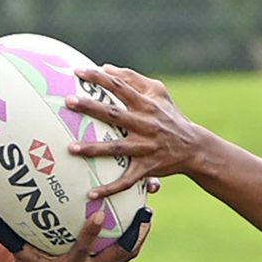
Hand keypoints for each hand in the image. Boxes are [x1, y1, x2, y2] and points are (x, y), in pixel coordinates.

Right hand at [9, 211, 141, 261]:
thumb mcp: (21, 259)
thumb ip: (11, 240)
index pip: (82, 250)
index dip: (91, 233)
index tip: (99, 213)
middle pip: (119, 254)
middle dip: (134, 233)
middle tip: (144, 210)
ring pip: (126, 254)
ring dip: (138, 235)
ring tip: (148, 213)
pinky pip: (122, 254)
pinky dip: (131, 238)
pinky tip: (136, 221)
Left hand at [67, 65, 207, 200]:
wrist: (193, 146)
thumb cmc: (170, 116)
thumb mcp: (158, 92)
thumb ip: (133, 79)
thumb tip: (106, 67)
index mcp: (146, 104)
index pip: (120, 86)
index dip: (99, 78)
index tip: (78, 71)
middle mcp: (145, 125)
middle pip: (113, 114)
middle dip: (90, 107)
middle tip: (68, 101)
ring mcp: (145, 147)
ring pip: (116, 148)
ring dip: (93, 149)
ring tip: (70, 148)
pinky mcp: (146, 168)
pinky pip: (126, 181)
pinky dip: (109, 189)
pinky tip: (90, 194)